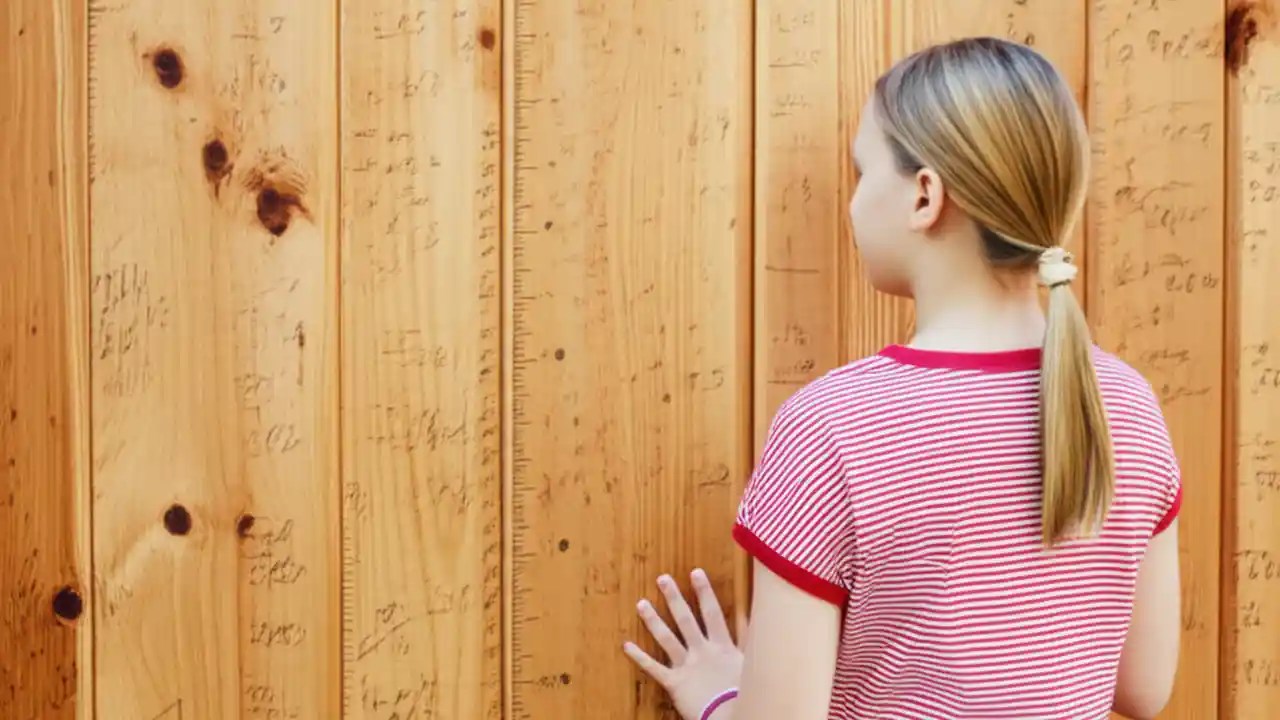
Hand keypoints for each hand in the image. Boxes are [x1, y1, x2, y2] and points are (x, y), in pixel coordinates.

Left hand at [623, 569, 743, 719]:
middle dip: (674, 598)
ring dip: (653, 620)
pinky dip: (639, 657)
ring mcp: (686, 666)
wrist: (730, 716)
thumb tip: (751, 617)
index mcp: (722, 646)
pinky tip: (626, 645)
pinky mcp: (675, 683)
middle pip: (686, 620)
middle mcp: (702, 652)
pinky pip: (654, 669)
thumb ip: (748, 640)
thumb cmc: (744, 693)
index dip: (704, 592)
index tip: (695, 572)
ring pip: (667, 639)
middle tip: (662, 578)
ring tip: (641, 603)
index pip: (712, 613)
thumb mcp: (750, 664)